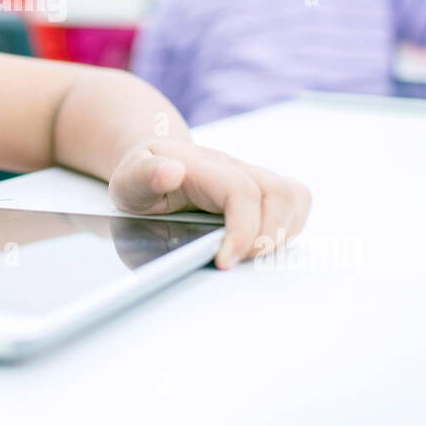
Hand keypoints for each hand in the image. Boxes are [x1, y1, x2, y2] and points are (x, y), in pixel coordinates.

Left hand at [107, 138, 310, 269]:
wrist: (153, 165)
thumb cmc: (142, 176)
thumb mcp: (128, 177)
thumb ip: (144, 174)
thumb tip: (171, 171)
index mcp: (204, 165)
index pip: (241, 191)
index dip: (242, 230)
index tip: (224, 261)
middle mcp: (235, 166)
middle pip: (278, 193)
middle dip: (265, 237)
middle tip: (233, 259)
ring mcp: (253, 175)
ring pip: (293, 196)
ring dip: (281, 233)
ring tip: (248, 254)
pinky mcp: (264, 188)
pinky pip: (296, 201)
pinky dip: (290, 227)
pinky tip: (262, 245)